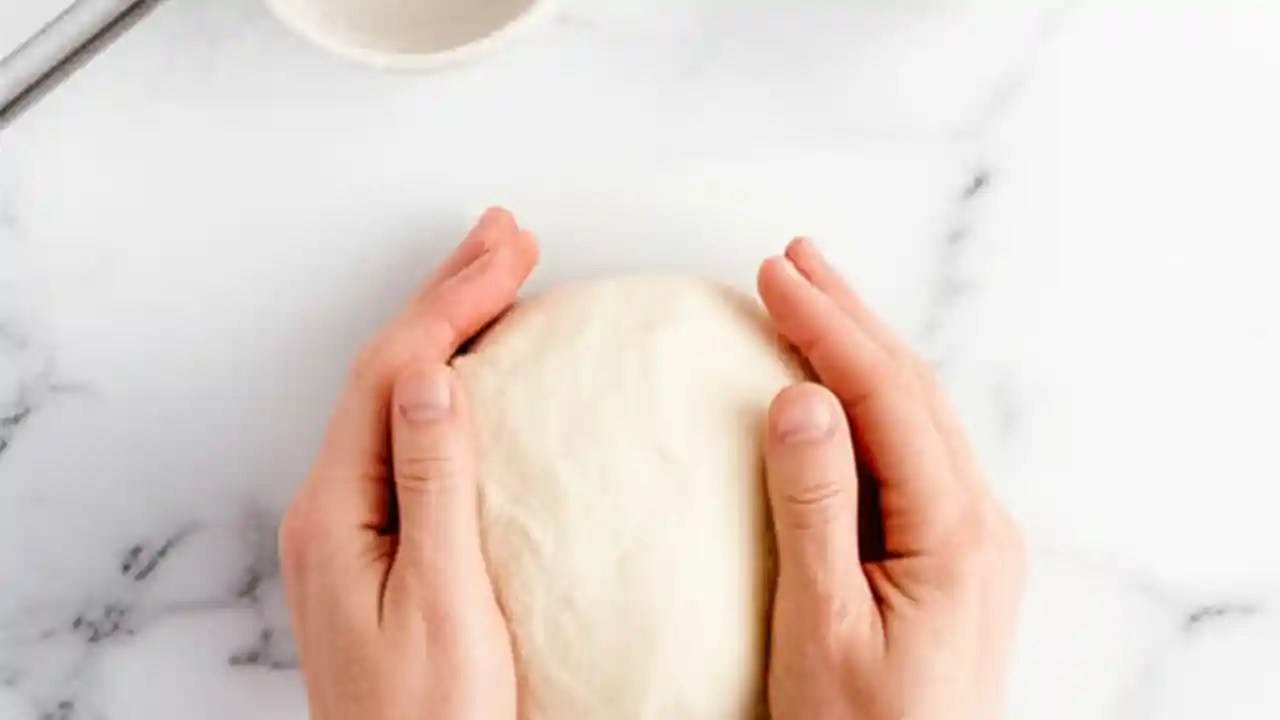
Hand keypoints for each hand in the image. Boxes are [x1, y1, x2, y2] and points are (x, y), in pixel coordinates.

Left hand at [279, 209, 538, 719]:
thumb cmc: (431, 716)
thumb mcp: (442, 604)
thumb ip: (435, 485)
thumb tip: (436, 377)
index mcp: (338, 510)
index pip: (395, 372)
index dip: (451, 302)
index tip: (509, 251)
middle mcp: (331, 505)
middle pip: (388, 370)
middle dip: (448, 293)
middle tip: (505, 235)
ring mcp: (350, 521)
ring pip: (397, 395)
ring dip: (447, 328)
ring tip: (495, 277)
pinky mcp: (378, 539)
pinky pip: (409, 432)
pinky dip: (448, 381)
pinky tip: (476, 370)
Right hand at [757, 239, 1026, 719]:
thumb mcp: (822, 626)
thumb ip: (814, 508)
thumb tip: (799, 397)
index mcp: (956, 534)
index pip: (888, 398)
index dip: (830, 328)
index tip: (775, 275)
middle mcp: (978, 523)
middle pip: (913, 389)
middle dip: (851, 316)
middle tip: (794, 258)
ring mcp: (972, 538)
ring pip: (917, 414)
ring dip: (863, 349)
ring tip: (815, 295)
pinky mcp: (952, 554)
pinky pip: (913, 450)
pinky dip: (870, 400)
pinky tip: (839, 386)